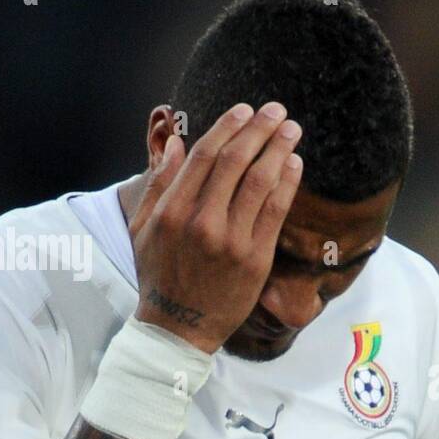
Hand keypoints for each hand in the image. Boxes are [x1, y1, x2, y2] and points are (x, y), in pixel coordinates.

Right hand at [129, 101, 302, 352]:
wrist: (179, 328)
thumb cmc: (160, 275)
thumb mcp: (143, 229)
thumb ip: (159, 184)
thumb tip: (174, 143)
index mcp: (172, 210)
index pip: (204, 156)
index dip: (228, 128)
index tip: (244, 110)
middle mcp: (201, 222)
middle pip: (235, 162)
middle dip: (259, 130)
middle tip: (277, 111)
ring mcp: (231, 241)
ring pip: (259, 182)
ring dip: (278, 150)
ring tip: (291, 130)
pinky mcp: (255, 259)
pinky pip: (275, 212)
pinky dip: (287, 183)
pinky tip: (295, 164)